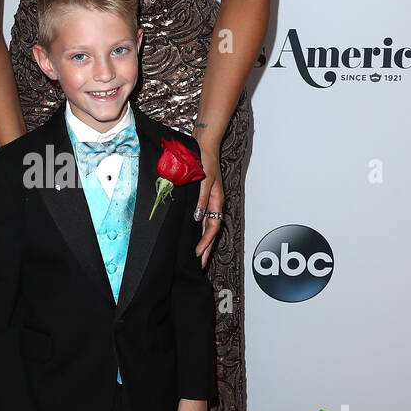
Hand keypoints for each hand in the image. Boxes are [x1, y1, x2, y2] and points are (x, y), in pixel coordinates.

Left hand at [191, 141, 222, 268]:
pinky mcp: (203, 198)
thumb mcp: (203, 181)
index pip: (213, 226)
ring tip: (199, 255)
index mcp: (216, 200)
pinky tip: (194, 235)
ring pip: (208, 226)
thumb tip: (197, 218)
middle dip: (207, 248)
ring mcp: (209, 201)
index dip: (206, 241)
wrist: (203, 146)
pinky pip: (204, 218)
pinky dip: (200, 230)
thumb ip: (201, 200)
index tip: (198, 253)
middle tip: (200, 264)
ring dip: (204, 241)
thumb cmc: (205, 161)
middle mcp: (214, 203)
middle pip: (211, 231)